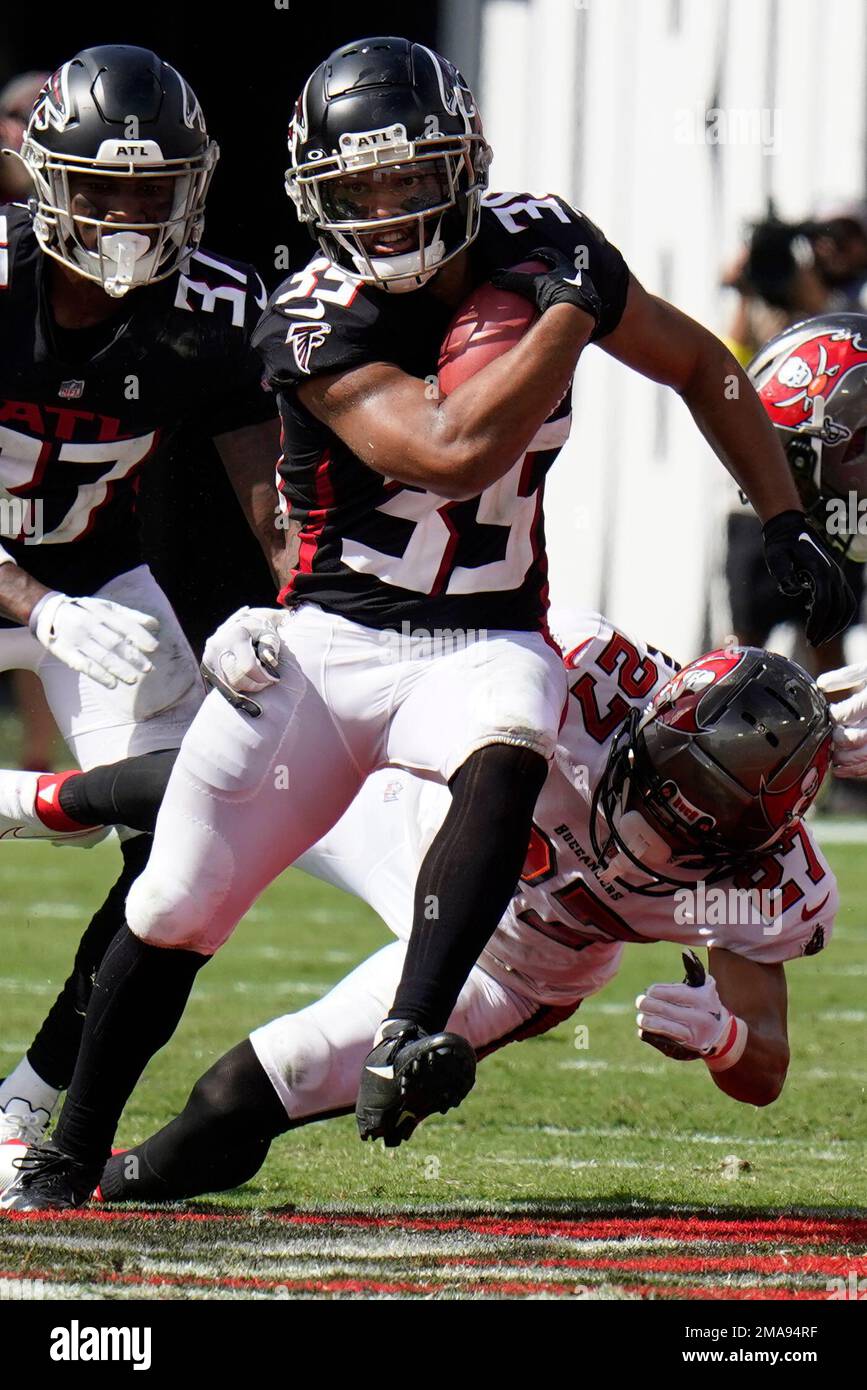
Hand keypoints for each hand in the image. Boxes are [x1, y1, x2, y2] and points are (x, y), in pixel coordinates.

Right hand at [31, 592, 158, 689]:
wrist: (49, 614)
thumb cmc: (86, 611)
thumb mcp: (106, 607)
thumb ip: (131, 616)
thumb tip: (155, 625)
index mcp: (100, 612)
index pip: (124, 624)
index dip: (140, 636)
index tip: (154, 647)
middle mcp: (89, 624)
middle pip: (114, 642)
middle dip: (132, 656)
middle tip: (148, 668)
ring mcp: (77, 639)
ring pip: (101, 656)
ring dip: (119, 669)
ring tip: (133, 679)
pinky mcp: (66, 652)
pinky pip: (84, 666)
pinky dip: (99, 675)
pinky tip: (113, 684)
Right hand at [201, 606, 280, 716]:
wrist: (243, 620)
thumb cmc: (259, 628)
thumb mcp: (268, 632)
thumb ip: (271, 645)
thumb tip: (269, 660)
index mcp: (234, 635)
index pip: (248, 667)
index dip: (263, 677)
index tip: (273, 678)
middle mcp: (217, 646)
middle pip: (236, 679)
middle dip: (254, 684)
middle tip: (266, 681)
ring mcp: (209, 656)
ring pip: (228, 684)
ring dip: (245, 686)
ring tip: (256, 678)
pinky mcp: (206, 664)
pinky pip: (222, 683)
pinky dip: (235, 685)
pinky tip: (245, 678)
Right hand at [490, 246, 601, 323]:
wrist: (579, 312)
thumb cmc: (555, 295)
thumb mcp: (532, 286)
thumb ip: (514, 281)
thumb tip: (494, 277)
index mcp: (564, 267)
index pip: (550, 254)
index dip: (540, 254)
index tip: (531, 257)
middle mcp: (578, 275)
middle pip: (565, 269)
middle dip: (555, 271)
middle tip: (544, 276)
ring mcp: (586, 290)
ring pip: (575, 285)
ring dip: (566, 288)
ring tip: (556, 296)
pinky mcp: (591, 306)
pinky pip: (580, 303)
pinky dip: (572, 305)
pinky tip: (566, 314)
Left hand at [637, 956, 732, 1060]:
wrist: (723, 1034)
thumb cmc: (708, 1004)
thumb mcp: (707, 986)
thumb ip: (695, 970)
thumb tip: (685, 952)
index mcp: (702, 999)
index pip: (675, 994)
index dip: (659, 992)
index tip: (650, 991)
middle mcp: (699, 1017)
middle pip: (667, 1010)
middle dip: (649, 1005)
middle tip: (640, 1001)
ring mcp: (694, 1033)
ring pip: (665, 1027)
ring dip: (648, 1021)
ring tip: (640, 1017)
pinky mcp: (688, 1046)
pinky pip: (666, 1039)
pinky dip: (652, 1035)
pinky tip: (644, 1030)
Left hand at [762, 510, 855, 645]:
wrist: (791, 528)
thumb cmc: (781, 544)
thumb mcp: (775, 556)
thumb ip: (783, 573)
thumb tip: (793, 589)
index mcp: (820, 569)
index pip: (824, 602)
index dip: (817, 622)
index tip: (808, 637)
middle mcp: (833, 573)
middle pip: (838, 608)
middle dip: (826, 629)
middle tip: (812, 643)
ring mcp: (837, 576)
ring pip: (846, 607)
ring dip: (836, 625)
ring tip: (820, 638)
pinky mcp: (836, 578)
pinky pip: (846, 601)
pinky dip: (839, 616)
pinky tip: (824, 624)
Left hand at [817, 660, 866, 776]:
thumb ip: (848, 676)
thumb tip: (822, 684)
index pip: (847, 714)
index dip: (833, 717)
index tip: (828, 715)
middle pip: (854, 738)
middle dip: (837, 740)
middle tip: (828, 737)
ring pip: (864, 756)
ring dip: (844, 760)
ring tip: (833, 757)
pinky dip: (856, 770)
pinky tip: (843, 769)